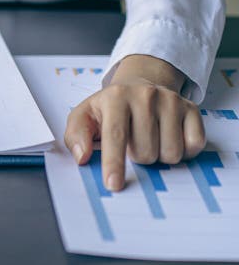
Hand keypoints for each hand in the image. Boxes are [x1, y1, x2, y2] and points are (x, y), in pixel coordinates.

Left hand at [64, 54, 205, 191]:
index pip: (115, 135)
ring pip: (171, 153)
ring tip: (149, 139)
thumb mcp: (84, 116)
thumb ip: (76, 136)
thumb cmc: (109, 108)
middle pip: (146, 152)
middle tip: (132, 142)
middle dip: (137, 157)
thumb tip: (82, 157)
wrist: (139, 85)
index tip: (113, 185)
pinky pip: (194, 146)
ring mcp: (171, 101)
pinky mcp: (192, 109)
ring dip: (159, 155)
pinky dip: (182, 150)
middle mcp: (145, 96)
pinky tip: (168, 137)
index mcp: (115, 97)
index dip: (114, 162)